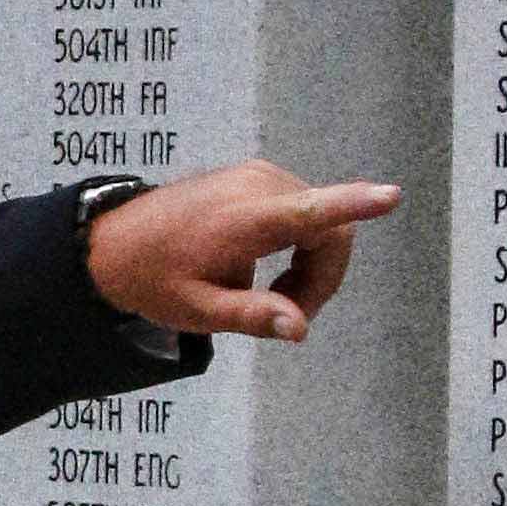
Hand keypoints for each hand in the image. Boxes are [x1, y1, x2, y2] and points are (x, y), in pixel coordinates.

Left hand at [83, 159, 399, 345]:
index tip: (390, 197)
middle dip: (322, 280)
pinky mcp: (259, 177)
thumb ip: (250, 317)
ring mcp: (259, 176)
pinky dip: (301, 247)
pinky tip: (268, 272)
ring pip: (321, 224)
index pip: (309, 211)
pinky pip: (305, 212)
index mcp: (243, 219)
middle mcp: (258, 186)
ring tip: (270, 297)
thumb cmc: (155, 278)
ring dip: (312, 266)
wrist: (116, 242)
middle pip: (329, 232)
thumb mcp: (198, 310)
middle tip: (287, 316)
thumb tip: (297, 329)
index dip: (354, 205)